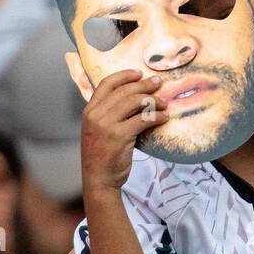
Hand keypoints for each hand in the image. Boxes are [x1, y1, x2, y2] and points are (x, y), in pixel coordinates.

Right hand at [78, 70, 167, 193]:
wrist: (98, 179)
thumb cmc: (101, 156)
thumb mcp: (98, 131)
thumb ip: (108, 115)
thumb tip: (134, 99)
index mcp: (89, 111)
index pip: (106, 84)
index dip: (124, 76)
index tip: (139, 73)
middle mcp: (95, 115)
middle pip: (124, 91)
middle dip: (144, 85)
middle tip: (158, 83)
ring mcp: (107, 125)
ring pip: (134, 102)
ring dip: (152, 100)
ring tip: (164, 102)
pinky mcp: (120, 136)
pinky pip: (143, 120)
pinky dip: (156, 116)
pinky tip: (164, 117)